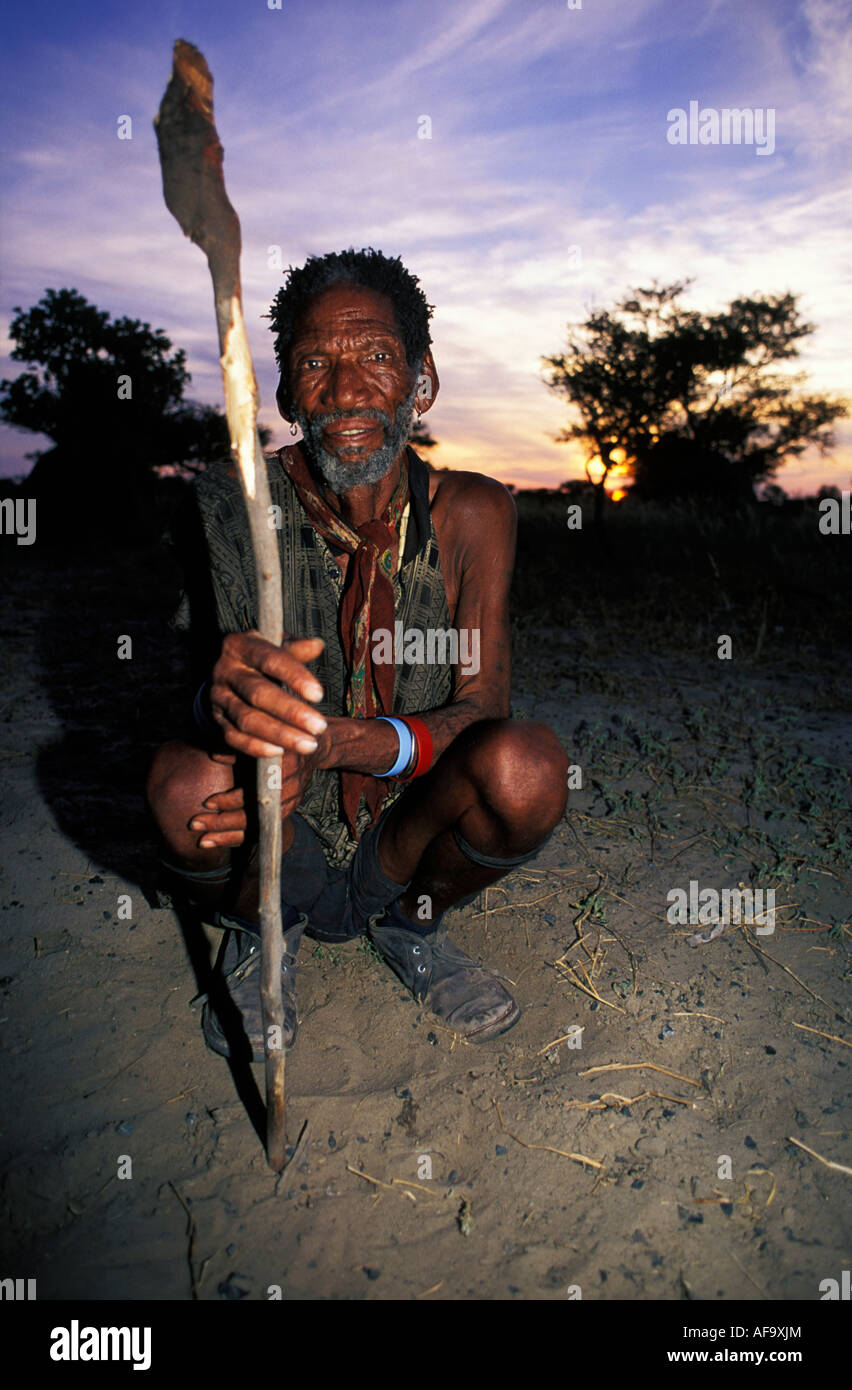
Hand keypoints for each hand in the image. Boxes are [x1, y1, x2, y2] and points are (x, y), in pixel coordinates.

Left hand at [190, 737, 330, 848]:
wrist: (314, 747)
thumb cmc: (281, 738)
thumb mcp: (263, 736)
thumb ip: (240, 747)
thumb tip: (215, 756)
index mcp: (281, 770)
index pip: (254, 794)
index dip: (230, 801)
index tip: (207, 803)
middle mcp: (287, 792)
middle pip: (253, 816)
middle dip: (222, 823)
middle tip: (194, 824)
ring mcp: (289, 805)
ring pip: (257, 828)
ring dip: (228, 837)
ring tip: (202, 841)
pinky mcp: (287, 812)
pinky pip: (262, 832)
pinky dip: (239, 838)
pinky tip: (218, 841)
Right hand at [209, 631, 327, 759]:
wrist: (223, 679)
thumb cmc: (258, 661)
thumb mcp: (273, 648)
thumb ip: (295, 649)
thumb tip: (317, 645)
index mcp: (240, 646)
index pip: (270, 659)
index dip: (295, 676)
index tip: (319, 695)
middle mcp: (225, 671)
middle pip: (258, 694)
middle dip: (291, 712)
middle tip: (320, 727)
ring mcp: (218, 697)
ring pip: (247, 720)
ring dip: (280, 735)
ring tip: (309, 744)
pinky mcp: (216, 720)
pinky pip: (234, 737)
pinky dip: (257, 747)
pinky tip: (281, 751)